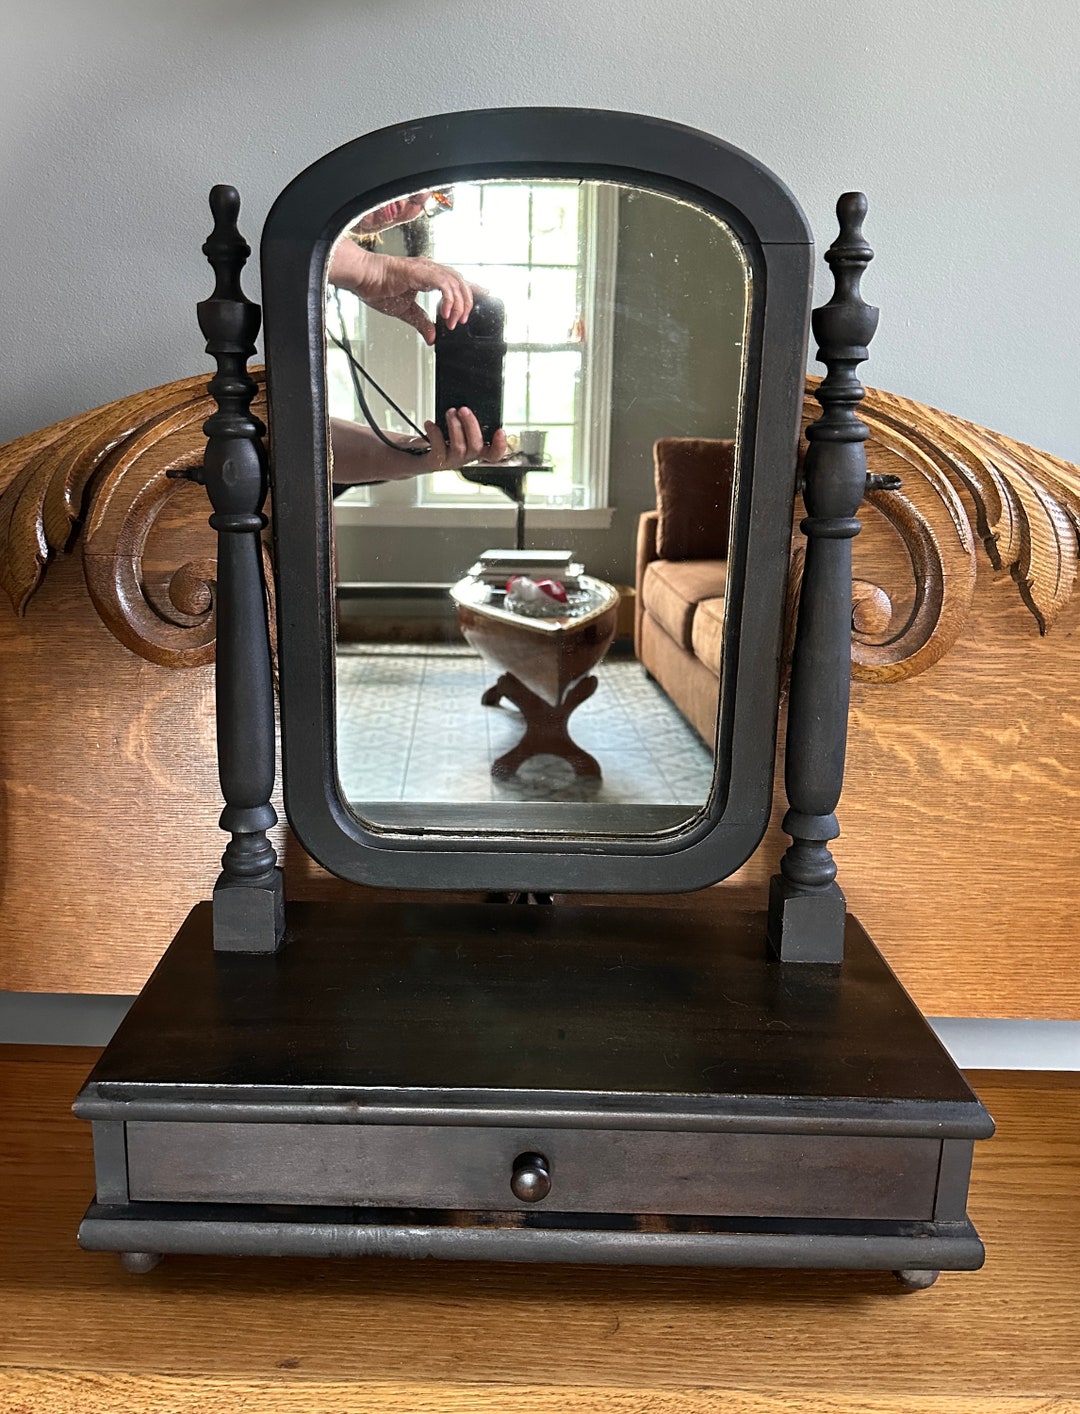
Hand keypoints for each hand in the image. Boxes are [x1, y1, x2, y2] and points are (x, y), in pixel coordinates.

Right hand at [328, 242, 474, 343]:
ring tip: (454, 320)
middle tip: (462, 321)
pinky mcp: (420, 272)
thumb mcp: (405, 311)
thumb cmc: (377, 287)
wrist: (362, 277)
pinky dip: (449, 299)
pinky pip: (443, 284)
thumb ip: (421, 322)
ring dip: (459, 304)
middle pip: (460, 281)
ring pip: (455, 282)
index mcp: (427, 275)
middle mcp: (430, 269)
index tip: (485, 295)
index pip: (456, 281)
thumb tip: (432, 336)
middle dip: (467, 302)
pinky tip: (446, 313)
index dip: (472, 288)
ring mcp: (426, 269)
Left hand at [422, 408, 507, 470]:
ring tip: (450, 413)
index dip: (500, 446)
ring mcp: (452, 461)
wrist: (418, 455)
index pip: (493, 454)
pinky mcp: (437, 462)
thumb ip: (466, 423)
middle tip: (464, 410)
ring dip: (454, 426)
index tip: (500, 431)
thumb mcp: (457, 430)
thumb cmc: (440, 440)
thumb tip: (467, 407)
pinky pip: (438, 447)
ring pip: (459, 446)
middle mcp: (465, 458)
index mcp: (475, 451)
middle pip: (476, 446)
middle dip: (471, 425)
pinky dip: (435, 432)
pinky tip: (430, 424)